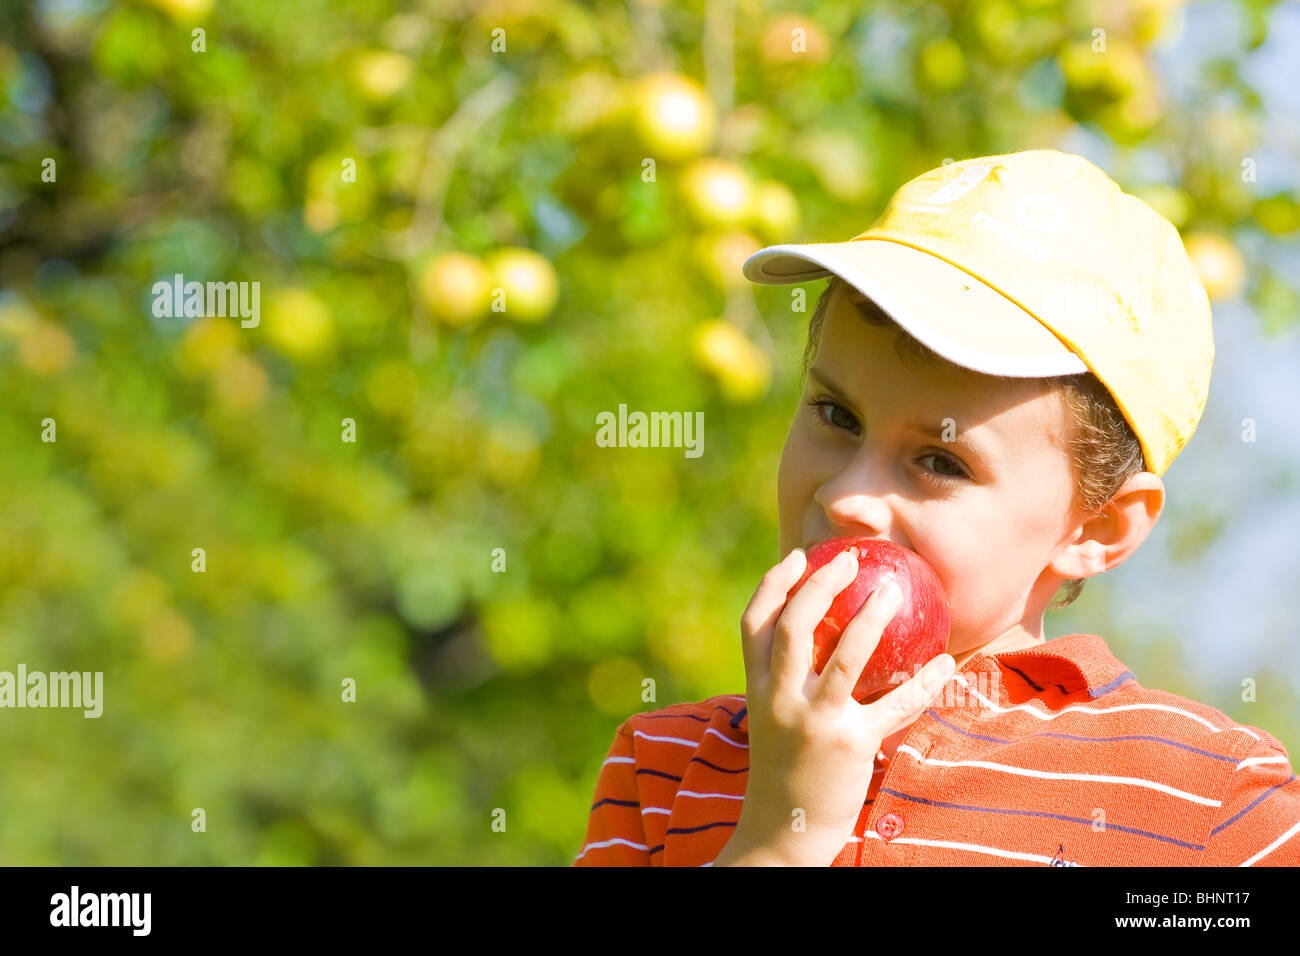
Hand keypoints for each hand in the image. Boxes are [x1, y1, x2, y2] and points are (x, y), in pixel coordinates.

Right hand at [730, 546, 955, 865]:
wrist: (782, 833)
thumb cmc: (785, 771)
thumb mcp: (774, 721)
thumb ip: (788, 683)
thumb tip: (824, 640)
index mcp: (756, 688)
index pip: (754, 622)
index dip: (775, 583)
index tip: (799, 556)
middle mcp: (778, 699)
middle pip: (793, 626)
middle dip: (820, 585)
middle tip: (851, 561)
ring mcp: (812, 721)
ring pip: (843, 657)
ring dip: (870, 618)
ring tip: (892, 590)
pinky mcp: (848, 745)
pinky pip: (892, 705)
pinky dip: (923, 682)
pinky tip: (946, 662)